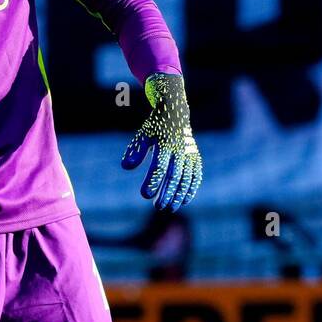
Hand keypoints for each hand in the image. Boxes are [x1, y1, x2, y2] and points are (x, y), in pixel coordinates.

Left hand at [121, 73, 202, 211]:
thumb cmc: (155, 128)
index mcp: (165, 144)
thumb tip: (126, 167)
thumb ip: (136, 151)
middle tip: (157, 207)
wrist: (176, 113)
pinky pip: (195, 175)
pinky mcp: (195, 157)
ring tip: (169, 208)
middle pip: (174, 176)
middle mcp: (179, 150)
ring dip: (179, 195)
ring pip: (186, 178)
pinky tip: (183, 201)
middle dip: (166, 193)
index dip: (153, 181)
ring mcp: (189, 154)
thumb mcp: (143, 135)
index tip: (145, 195)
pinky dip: (191, 188)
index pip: (159, 167)